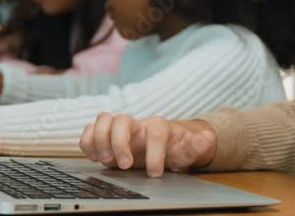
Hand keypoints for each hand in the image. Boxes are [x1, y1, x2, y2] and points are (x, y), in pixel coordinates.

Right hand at [79, 114, 216, 177]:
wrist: (163, 145)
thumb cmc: (175, 148)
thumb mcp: (189, 149)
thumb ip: (197, 145)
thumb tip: (207, 138)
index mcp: (158, 126)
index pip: (154, 131)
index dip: (154, 152)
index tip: (156, 173)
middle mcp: (137, 123)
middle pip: (121, 119)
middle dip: (120, 142)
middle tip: (124, 165)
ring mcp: (119, 127)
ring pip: (102, 119)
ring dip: (99, 139)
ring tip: (104, 161)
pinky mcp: (106, 135)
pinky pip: (89, 129)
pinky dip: (87, 142)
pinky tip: (94, 157)